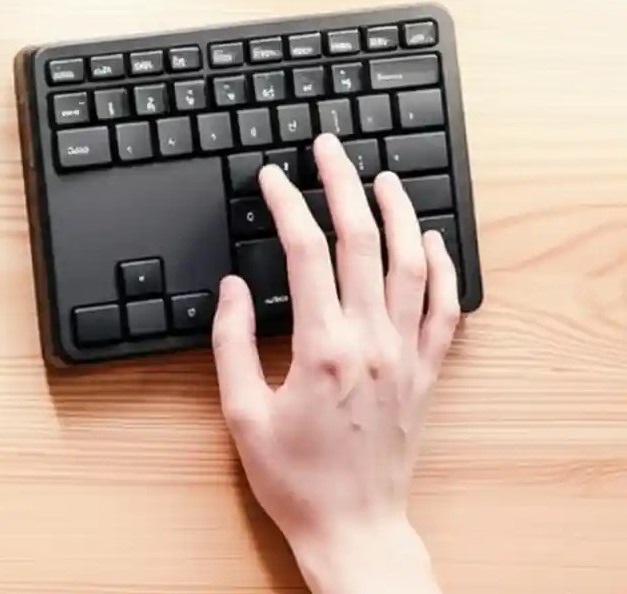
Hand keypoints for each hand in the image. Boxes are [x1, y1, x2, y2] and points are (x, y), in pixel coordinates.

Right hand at [212, 134, 458, 593]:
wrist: (353, 526)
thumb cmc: (295, 478)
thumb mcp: (241, 413)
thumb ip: (232, 343)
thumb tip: (232, 289)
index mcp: (322, 348)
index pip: (306, 253)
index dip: (286, 205)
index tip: (271, 179)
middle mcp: (371, 342)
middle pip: (363, 241)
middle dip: (342, 185)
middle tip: (327, 149)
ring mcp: (405, 355)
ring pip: (411, 264)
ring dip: (397, 213)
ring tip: (381, 177)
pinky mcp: (425, 374)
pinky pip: (443, 309)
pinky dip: (441, 268)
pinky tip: (432, 240)